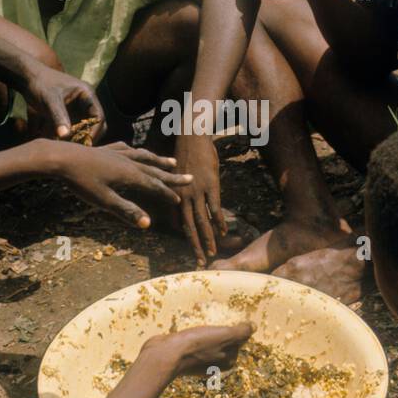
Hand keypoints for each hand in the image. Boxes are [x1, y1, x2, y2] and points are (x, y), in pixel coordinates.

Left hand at [23, 63, 105, 142]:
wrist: (27, 77)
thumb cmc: (40, 84)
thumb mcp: (50, 100)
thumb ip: (58, 117)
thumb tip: (65, 136)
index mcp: (87, 95)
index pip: (99, 117)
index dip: (94, 131)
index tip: (85, 143)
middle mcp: (85, 103)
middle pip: (94, 125)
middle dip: (86, 137)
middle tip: (75, 148)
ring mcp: (76, 109)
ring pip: (83, 129)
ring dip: (75, 139)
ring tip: (64, 146)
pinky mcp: (67, 115)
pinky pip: (71, 129)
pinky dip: (65, 137)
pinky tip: (55, 142)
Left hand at [54, 141, 191, 227]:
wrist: (59, 157)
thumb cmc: (80, 181)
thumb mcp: (104, 200)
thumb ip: (126, 211)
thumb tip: (148, 224)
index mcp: (130, 175)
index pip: (154, 186)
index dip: (168, 193)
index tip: (179, 200)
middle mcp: (128, 161)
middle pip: (154, 169)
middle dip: (171, 176)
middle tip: (189, 177)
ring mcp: (117, 153)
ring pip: (143, 156)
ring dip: (158, 160)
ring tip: (171, 161)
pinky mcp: (105, 149)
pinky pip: (126, 149)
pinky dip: (135, 151)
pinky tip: (133, 150)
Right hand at [142, 322, 253, 377]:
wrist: (166, 354)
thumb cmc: (198, 345)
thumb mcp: (226, 336)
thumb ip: (241, 332)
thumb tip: (253, 326)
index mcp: (226, 362)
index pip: (237, 343)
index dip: (235, 331)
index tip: (230, 320)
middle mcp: (214, 364)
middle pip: (222, 344)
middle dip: (220, 333)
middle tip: (215, 320)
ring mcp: (197, 362)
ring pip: (207, 344)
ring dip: (205, 334)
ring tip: (201, 322)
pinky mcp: (183, 356)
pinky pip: (192, 344)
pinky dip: (192, 337)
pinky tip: (188, 330)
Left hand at [173, 134, 222, 264]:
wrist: (191, 135)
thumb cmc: (185, 153)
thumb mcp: (177, 174)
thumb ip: (179, 191)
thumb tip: (181, 203)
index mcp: (175, 195)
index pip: (178, 222)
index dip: (185, 237)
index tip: (191, 251)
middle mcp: (183, 196)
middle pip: (189, 226)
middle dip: (195, 245)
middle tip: (200, 261)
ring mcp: (197, 192)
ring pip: (201, 220)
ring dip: (207, 238)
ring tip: (212, 252)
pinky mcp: (210, 185)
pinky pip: (214, 207)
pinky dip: (218, 221)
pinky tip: (223, 232)